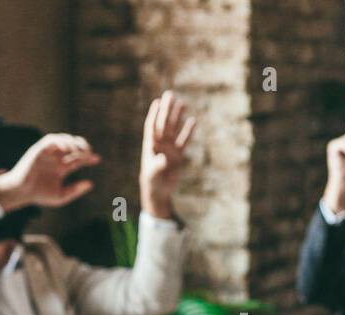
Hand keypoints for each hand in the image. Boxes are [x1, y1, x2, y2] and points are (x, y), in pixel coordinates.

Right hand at [0, 134, 101, 210]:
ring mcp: (47, 153)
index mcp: (61, 168)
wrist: (21, 192)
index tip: (97, 159)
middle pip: (72, 147)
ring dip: (72, 142)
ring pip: (63, 140)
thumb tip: (91, 183)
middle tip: (89, 152)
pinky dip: (60, 141)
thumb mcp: (61, 196)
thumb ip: (75, 190)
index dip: (88, 158)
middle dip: (83, 147)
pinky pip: (51, 140)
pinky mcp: (38, 149)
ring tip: (79, 150)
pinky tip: (67, 148)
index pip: (78, 159)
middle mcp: (56, 158)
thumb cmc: (39, 195)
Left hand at [139, 91, 195, 219]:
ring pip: (174, 128)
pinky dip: (188, 131)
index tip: (157, 102)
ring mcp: (169, 147)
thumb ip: (158, 165)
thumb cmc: (152, 181)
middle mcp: (160, 143)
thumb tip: (164, 158)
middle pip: (164, 122)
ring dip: (177, 116)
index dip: (154, 114)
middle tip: (170, 94)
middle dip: (167, 109)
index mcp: (151, 145)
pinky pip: (184, 140)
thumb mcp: (154, 173)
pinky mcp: (177, 154)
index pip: (152, 125)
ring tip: (182, 102)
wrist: (158, 190)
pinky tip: (193, 121)